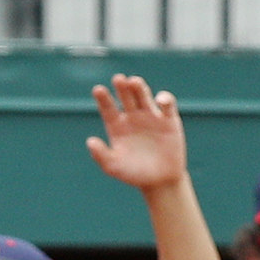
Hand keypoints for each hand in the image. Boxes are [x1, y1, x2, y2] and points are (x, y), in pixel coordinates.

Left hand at [84, 74, 186, 191]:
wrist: (160, 181)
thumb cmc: (134, 174)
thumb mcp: (114, 167)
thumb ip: (101, 155)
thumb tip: (89, 141)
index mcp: (117, 125)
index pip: (108, 108)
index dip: (103, 98)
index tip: (98, 90)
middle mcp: (132, 116)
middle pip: (125, 96)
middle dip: (122, 87)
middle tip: (118, 79)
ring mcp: (150, 116)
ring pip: (143, 95)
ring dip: (139, 87)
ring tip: (133, 82)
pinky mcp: (169, 119)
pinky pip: (167, 105)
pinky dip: (165, 99)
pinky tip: (160, 100)